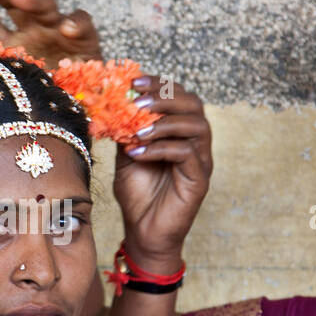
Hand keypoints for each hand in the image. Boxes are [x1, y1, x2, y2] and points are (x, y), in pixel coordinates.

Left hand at [113, 76, 212, 272]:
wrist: (143, 232)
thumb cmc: (138, 195)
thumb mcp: (126, 155)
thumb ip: (126, 130)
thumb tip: (114, 103)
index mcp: (181, 133)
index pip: (180, 97)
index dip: (160, 85)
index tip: (134, 82)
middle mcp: (196, 143)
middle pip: (194, 105)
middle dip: (165, 98)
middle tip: (138, 102)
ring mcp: (201, 161)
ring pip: (196, 126)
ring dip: (165, 122)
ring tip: (138, 130)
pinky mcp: (199, 180)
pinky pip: (187, 154)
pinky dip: (161, 148)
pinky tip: (138, 153)